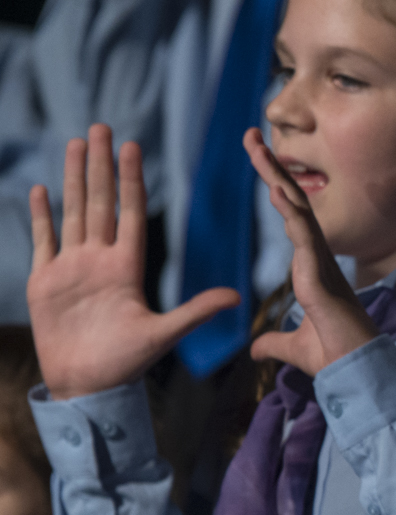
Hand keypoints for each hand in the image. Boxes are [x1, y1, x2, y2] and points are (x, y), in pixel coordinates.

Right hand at [27, 126, 239, 399]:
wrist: (88, 386)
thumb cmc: (126, 364)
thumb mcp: (164, 334)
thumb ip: (195, 311)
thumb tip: (236, 297)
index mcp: (127, 268)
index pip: (130, 213)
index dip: (131, 180)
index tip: (134, 149)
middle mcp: (99, 260)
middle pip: (100, 202)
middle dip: (101, 165)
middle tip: (102, 128)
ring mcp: (71, 268)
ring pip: (73, 212)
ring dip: (74, 179)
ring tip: (77, 145)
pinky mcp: (44, 281)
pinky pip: (44, 240)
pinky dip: (41, 216)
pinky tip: (43, 189)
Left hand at [243, 130, 379, 375]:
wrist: (353, 371)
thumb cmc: (333, 358)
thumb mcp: (293, 349)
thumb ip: (274, 343)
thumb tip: (256, 349)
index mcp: (312, 268)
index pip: (291, 218)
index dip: (276, 188)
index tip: (261, 161)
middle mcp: (318, 258)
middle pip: (294, 202)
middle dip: (272, 168)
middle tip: (252, 137)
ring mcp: (320, 263)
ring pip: (298, 209)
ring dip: (277, 176)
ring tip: (257, 147)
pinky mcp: (321, 275)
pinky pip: (305, 236)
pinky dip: (291, 211)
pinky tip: (276, 189)